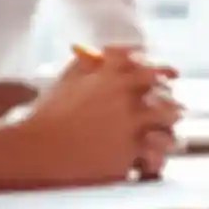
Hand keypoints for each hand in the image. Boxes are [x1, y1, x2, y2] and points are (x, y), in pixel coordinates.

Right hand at [0, 51, 180, 191]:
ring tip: (167, 130)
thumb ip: (89, 64)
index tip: (171, 74)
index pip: (149, 64)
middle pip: (165, 90)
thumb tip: (102, 53)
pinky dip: (160, 151)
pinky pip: (160, 148)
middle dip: (169, 98)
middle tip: (173, 106)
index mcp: (109, 76)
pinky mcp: (131, 151)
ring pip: (170, 118)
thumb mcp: (67, 80)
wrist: (35, 151)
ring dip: (170, 123)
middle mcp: (124, 97)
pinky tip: (154, 155)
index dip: (163, 69)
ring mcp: (130, 125)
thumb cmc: (47, 116)